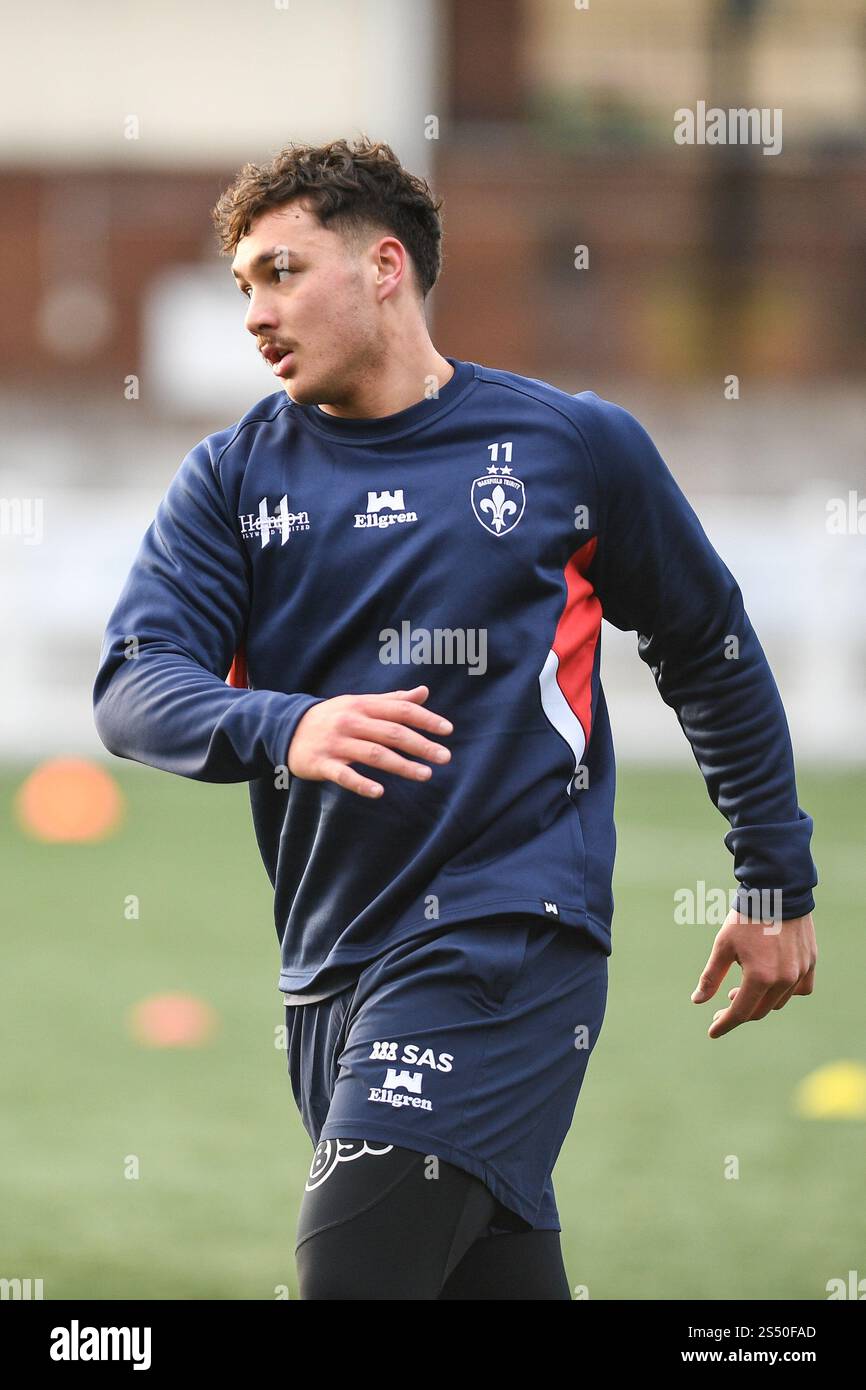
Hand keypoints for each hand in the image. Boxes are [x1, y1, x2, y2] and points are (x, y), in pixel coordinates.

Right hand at [287, 684, 451, 798]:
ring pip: (374, 754)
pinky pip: (344, 775)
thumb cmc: (333, 717)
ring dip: (401, 765)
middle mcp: (351, 721)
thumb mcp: (360, 703)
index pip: (400, 710)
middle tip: (445, 757)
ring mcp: (336, 743)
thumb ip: (392, 700)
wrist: (286, 728)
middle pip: (391, 733)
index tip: (448, 730)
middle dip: (420, 745)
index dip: (425, 719)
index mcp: (363, 705)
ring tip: (426, 775)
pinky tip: (379, 792)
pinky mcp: (322, 763)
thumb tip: (424, 692)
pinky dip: (361, 783)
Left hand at [691, 908, 815, 1038]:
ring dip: (759, 1001)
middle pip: (759, 1010)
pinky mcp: (810, 963)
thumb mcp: (723, 946)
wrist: (777, 890)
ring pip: (778, 1001)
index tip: (713, 1031)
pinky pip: (801, 989)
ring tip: (741, 990)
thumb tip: (698, 1001)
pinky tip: (771, 985)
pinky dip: (785, 992)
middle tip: (722, 1007)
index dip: (725, 1024)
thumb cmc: (746, 917)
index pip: (740, 1012)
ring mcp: (800, 972)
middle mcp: (783, 980)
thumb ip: (711, 977)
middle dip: (739, 1013)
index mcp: (760, 977)